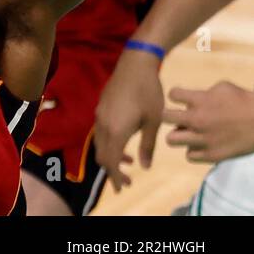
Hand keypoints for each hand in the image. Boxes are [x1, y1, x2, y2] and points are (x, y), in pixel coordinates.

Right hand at [93, 48, 164, 190]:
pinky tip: (124, 143)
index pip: (111, 161)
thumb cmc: (148, 93)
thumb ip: (148, 145)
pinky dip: (110, 144)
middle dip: (112, 171)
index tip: (123, 188)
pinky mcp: (101, 108)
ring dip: (111, 157)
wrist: (135, 65)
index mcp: (116, 130)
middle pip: (101, 155)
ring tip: (129, 164)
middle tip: (127, 182)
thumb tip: (144, 167)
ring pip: (100, 144)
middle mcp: (103, 125)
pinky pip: (101, 133)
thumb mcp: (153, 121)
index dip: (115, 177)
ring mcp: (100, 116)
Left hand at [163, 81, 253, 163]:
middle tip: (181, 117)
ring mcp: (204, 139)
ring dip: (178, 135)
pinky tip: (203, 144)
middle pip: (165, 117)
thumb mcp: (223, 87)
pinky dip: (194, 150)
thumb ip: (202, 92)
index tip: (185, 99)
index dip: (177, 95)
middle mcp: (198, 119)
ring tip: (189, 133)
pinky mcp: (212, 155)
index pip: (172, 94)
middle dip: (171, 115)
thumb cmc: (246, 102)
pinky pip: (189, 155)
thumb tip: (187, 99)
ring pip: (171, 140)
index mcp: (200, 100)